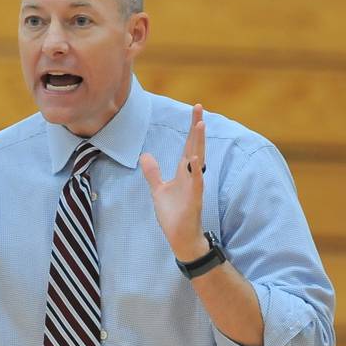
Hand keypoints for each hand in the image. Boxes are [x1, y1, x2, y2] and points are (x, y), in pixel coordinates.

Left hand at [140, 104, 207, 261]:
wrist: (181, 237)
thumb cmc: (173, 215)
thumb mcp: (159, 190)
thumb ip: (153, 172)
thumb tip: (145, 155)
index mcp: (183, 173)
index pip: (188, 145)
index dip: (191, 128)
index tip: (196, 109)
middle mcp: (191, 176)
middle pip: (195, 147)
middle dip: (196, 128)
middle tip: (199, 107)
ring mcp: (194, 187)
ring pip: (197, 161)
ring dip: (198, 144)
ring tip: (200, 125)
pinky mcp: (194, 200)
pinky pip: (196, 184)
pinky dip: (195, 172)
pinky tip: (195, 160)